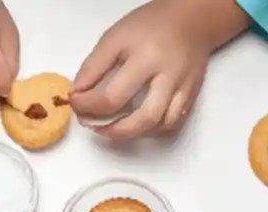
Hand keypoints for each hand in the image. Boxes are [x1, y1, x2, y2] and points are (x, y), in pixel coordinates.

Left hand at [71, 0, 247, 139]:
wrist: (190, 20)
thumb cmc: (149, 26)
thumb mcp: (115, 37)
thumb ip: (94, 65)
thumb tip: (78, 94)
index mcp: (146, 58)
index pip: (113, 96)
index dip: (89, 106)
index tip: (76, 103)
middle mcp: (168, 77)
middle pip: (143, 118)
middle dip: (114, 130)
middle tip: (94, 126)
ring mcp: (183, 89)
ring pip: (161, 125)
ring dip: (135, 134)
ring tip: (113, 128)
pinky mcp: (192, 96)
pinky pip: (173, 123)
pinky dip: (153, 129)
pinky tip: (137, 124)